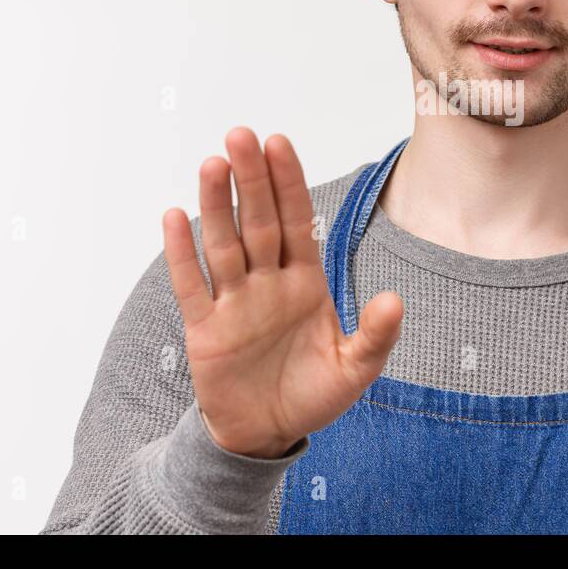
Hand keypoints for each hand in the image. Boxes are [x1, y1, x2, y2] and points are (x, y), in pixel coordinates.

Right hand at [162, 128, 403, 457]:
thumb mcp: (354, 369)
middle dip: (252, 180)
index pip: (297, 221)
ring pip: (223, 244)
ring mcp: (234, 302)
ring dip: (217, 205)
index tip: (279, 143)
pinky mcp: (205, 329)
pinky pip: (192, 285)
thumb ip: (374, 335)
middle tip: (241, 134)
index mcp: (305, 282)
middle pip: (258, 222)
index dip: (288, 183)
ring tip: (212, 163)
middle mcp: (267, 282)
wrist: (268, 434)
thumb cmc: (312, 395)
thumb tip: (393, 300)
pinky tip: (174, 217)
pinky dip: (182, 253)